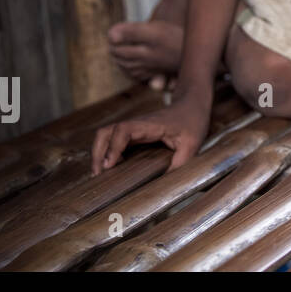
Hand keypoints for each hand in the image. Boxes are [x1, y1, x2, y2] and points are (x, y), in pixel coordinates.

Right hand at [90, 99, 210, 175]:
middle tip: (98, 174)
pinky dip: (107, 152)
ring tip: (100, 174)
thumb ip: (179, 164)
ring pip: (107, 135)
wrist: (192, 105)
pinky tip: (111, 167)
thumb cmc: (192, 122)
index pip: (123, 130)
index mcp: (150, 125)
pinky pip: (114, 140)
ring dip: (99, 152)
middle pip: (106, 131)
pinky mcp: (134, 133)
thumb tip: (165, 185)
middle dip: (97, 152)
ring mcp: (134, 128)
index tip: (108, 165)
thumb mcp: (192, 145)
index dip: (113, 147)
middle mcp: (137, 124)